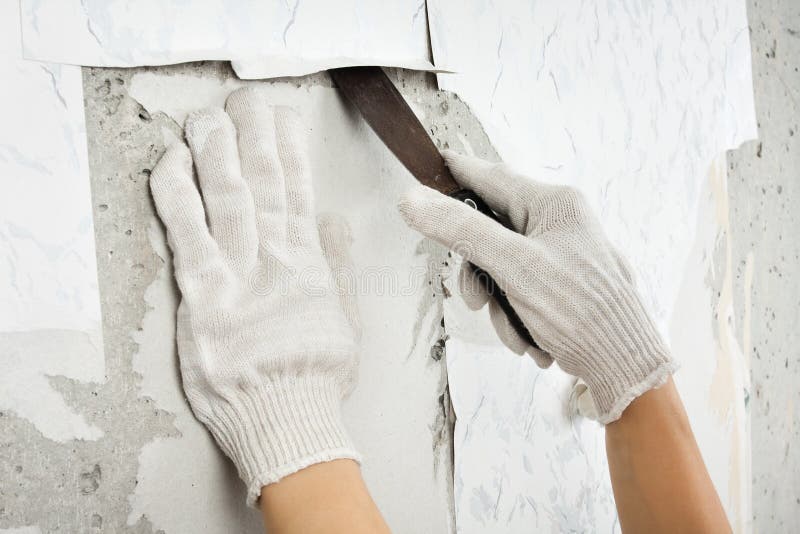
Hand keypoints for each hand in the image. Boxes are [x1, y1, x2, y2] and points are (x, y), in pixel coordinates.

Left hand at [149, 88, 359, 504]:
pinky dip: (177, 193)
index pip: (299, 191)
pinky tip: (172, 162)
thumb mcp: (347, 321)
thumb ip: (339, 267)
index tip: (284, 116)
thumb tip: (336, 221)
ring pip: (227, 195)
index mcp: (309, 263)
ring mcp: (236, 273)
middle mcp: (273, 258)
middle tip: (245, 100)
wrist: (288, 419)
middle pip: (263, 182)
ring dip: (216, 149)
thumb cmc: (317, 378)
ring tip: (208, 116)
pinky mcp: (201, 294)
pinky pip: (185, 232)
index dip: (291, 148)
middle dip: (254, 134)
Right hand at [398, 151, 676, 422]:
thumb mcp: (513, 266)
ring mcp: (558, 252)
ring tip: (521, 336)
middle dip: (481, 276)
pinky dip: (517, 317)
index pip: (489, 176)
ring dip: (501, 306)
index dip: (452, 177)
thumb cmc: (581, 310)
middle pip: (489, 231)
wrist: (622, 365)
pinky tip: (534, 340)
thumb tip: (412, 199)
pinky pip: (517, 289)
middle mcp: (558, 221)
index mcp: (553, 203)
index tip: (420, 177)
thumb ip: (461, 230)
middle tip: (478, 302)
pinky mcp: (559, 281)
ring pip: (500, 267)